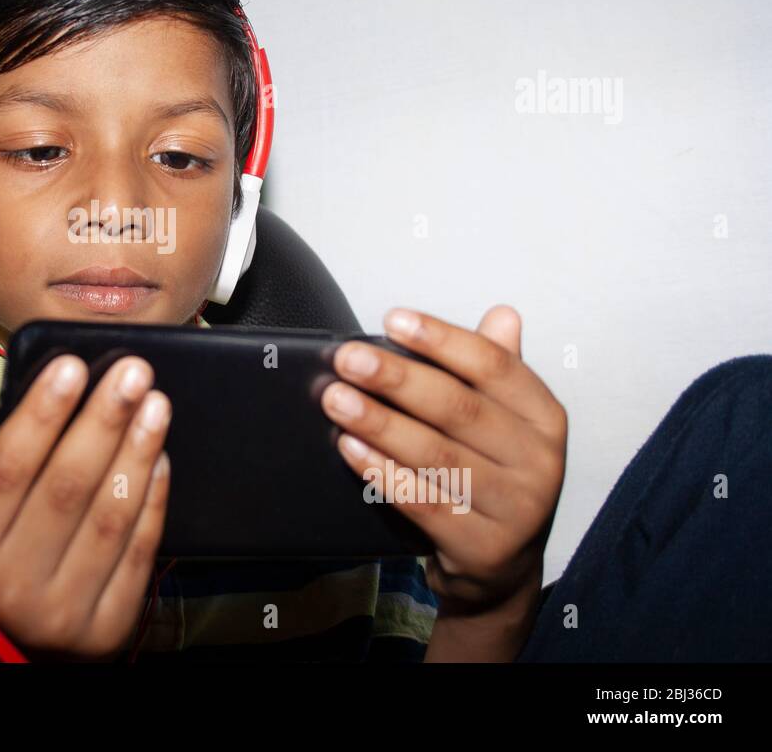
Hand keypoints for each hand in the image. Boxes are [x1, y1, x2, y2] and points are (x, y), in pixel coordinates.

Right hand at [0, 354, 171, 660]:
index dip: (40, 415)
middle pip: (66, 487)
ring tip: (155, 404)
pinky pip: (138, 552)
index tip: (70, 366)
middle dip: (103, 421)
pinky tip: (159, 455)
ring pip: (109, 517)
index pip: (6, 471)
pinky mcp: (108, 628)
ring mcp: (63, 612)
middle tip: (133, 371)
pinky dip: (153, 499)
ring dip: (137, 451)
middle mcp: (10, 586)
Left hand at [321, 305, 565, 633]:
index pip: (494, 366)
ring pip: (436, 456)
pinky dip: (382, 472)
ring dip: (379, 423)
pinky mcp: (482, 547)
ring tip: (337, 399)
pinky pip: (422, 502)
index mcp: (544, 418)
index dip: (442, 339)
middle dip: (397, 379)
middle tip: (348, 359)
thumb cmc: (494, 477)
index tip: (393, 319)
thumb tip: (502, 315)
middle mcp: (539, 462)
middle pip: (459, 409)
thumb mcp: (505, 423)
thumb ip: (496, 370)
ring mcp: (516, 509)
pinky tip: (350, 448)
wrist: (501, 566)